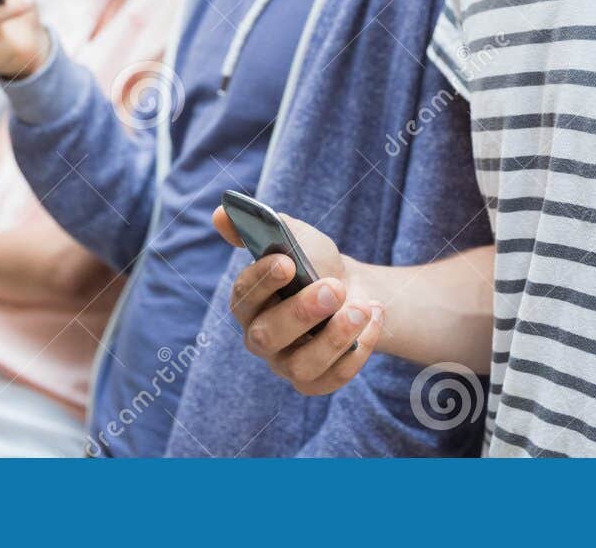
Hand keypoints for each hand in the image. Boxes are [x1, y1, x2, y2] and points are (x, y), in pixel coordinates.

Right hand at [212, 207, 382, 396]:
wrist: (350, 287)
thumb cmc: (314, 261)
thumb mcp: (292, 235)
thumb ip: (260, 225)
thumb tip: (220, 214)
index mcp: (248, 301)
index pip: (244, 296)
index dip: (263, 280)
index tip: (287, 262)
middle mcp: (260, 337)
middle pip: (267, 336)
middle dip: (301, 312)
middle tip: (333, 288)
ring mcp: (286, 364)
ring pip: (302, 365)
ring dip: (334, 337)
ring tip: (362, 308)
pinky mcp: (315, 381)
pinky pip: (332, 378)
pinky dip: (358, 351)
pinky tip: (375, 317)